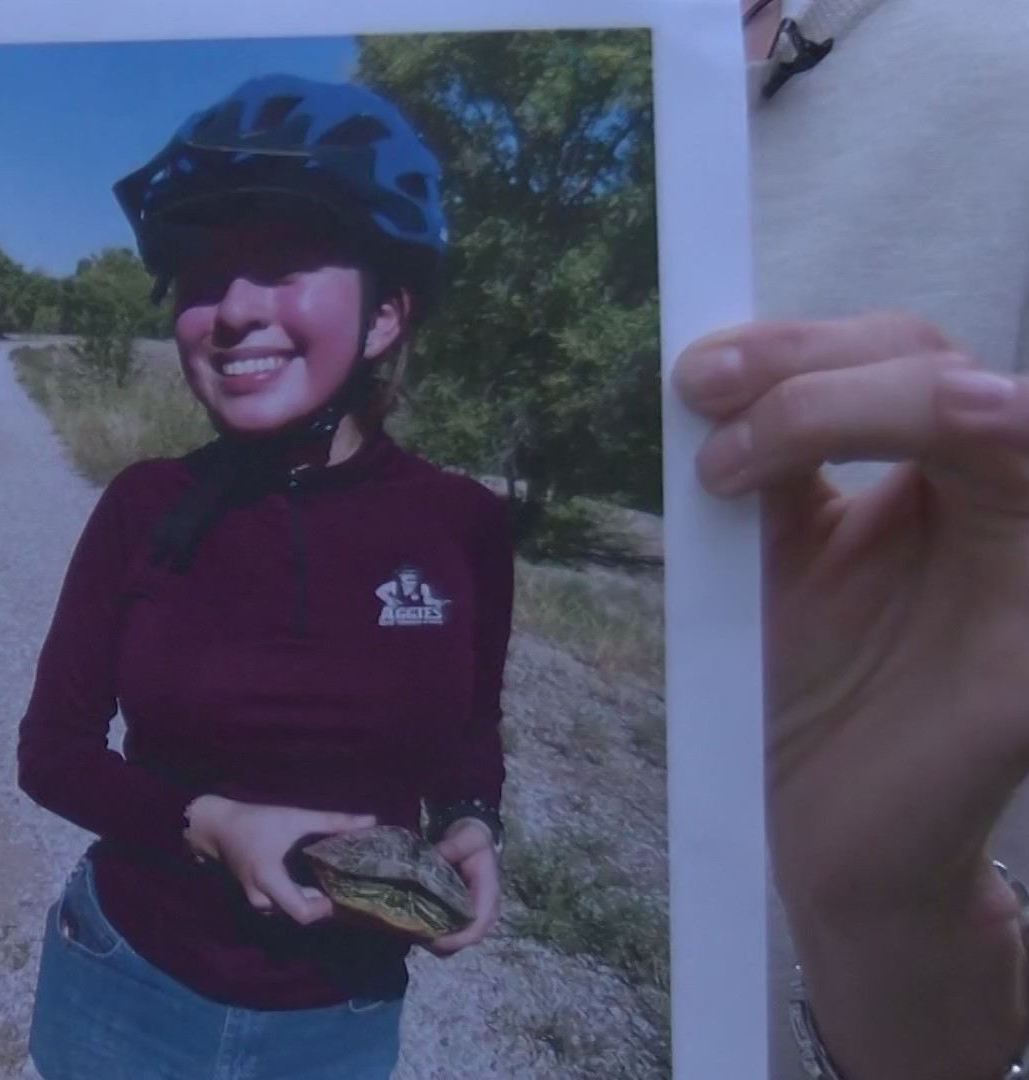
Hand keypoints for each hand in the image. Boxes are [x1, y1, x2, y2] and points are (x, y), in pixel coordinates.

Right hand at [185, 795, 374, 923]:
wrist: (216, 829)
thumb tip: (371, 821)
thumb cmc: (254, 821)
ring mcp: (258, 903)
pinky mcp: (257, 899)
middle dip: (325, 904)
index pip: (303, 912)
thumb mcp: (293, 817)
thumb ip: (332, 821)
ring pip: (292, 911)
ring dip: (313, 901)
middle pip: (302, 914)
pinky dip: (300, 898)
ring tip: (335, 884)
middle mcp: (263, 899)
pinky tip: (316, 883)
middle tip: (348, 888)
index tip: (347, 893)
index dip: (328, 909)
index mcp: (270, 880)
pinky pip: (284, 906)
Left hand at [423, 818, 499, 956]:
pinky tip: (414, 924)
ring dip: (433, 941)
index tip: (430, 939)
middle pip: (463, 942)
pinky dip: (432, 933)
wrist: (474, 837)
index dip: (454, 940)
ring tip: (410, 930)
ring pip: (454, 942)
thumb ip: (454, 846)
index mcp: (488, 897)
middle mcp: (483, 913)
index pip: (475, 930)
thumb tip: (435, 857)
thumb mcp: (468, 837)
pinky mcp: (460, 914)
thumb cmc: (473, 839)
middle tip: (411, 934)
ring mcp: (472, 915)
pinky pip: (448, 933)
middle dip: (439, 944)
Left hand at [673, 313, 1028, 1077]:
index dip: (802, 345)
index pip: (903, 358)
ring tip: (738, 457)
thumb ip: (775, 470)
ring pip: (994, 419)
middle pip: (944, 367)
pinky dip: (955, 468)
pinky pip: (1028, 546)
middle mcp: (1009, 506)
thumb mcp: (781, 559)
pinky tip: (861, 482)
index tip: (696, 372)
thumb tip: (717, 377)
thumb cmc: (820, 695)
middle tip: (703, 395)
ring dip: (855, 406)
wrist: (834, 837)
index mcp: (949, 476)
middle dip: (810, 365)